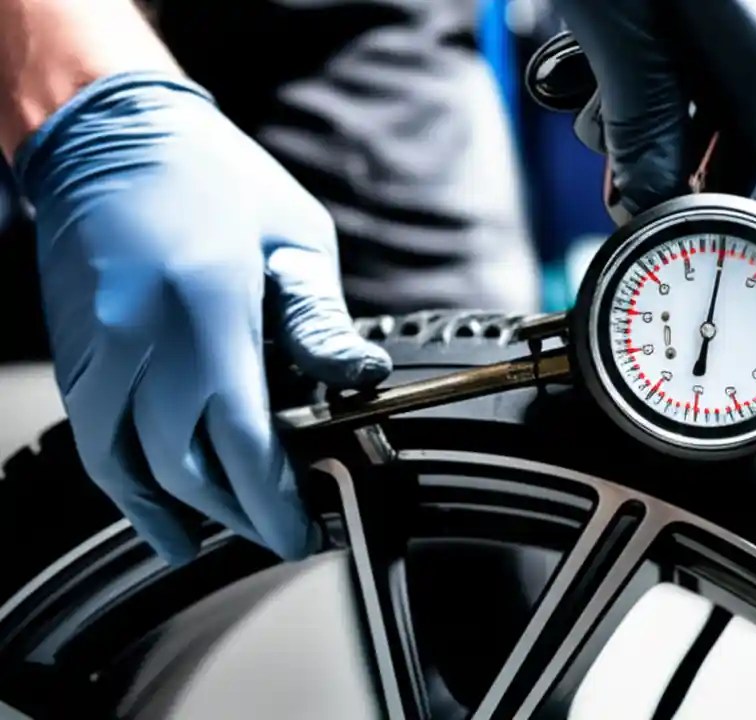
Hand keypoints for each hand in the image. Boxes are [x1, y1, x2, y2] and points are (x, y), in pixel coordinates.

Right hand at [12, 73, 392, 564]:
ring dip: (182, 514)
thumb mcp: (293, 240)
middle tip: (285, 533)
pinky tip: (159, 515)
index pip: (243, 441)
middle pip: (187, 468)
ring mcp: (97, 351)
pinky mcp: (75, 355)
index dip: (275, 502)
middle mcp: (141, 340)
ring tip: (226, 536)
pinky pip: (94, 445)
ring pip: (131, 469)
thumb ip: (320, 322)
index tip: (306, 533)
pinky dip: (128, 489)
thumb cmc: (217, 178)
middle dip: (240, 514)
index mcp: (208, 308)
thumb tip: (362, 380)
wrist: (113, 133)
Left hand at [550, 0, 755, 369]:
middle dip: (678, 211)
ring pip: (684, 145)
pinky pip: (657, 105)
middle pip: (735, 183)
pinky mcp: (676, 40)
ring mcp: (717, 56)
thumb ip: (642, 119)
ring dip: (635, 153)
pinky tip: (590, 83)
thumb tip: (643, 204)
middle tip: (631, 214)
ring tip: (599, 109)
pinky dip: (617, 113)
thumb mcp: (631, 29)